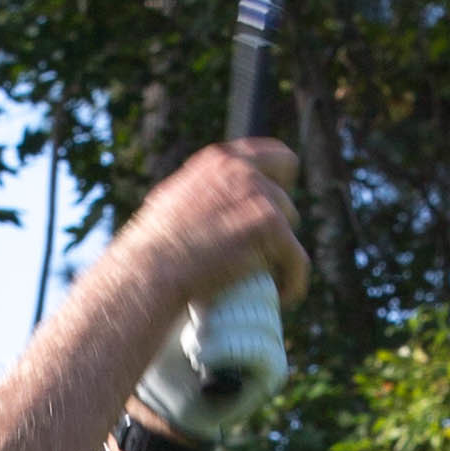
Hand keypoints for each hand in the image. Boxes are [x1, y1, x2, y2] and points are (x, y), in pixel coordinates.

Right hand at [123, 141, 308, 321]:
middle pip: (284, 196)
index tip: (276, 206)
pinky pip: (297, 257)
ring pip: (290, 228)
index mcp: (219, 161)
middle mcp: (241, 170)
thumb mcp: (175, 200)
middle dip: (276, 225)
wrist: (151, 268)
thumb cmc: (153, 245)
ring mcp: (258, 195)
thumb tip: (209, 198)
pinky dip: (294, 279)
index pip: (274, 155)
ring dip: (281, 253)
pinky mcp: (270, 226)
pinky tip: (286, 295)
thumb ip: (202, 191)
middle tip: (263, 252)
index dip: (280, 181)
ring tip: (267, 277)